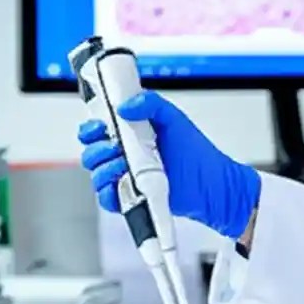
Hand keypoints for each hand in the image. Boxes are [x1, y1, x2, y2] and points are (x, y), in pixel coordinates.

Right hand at [78, 91, 260, 238]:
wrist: (212, 184)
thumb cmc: (196, 154)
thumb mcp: (173, 119)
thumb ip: (150, 103)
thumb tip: (125, 106)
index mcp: (130, 134)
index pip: (97, 129)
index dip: (91, 128)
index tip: (98, 126)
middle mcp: (124, 156)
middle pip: (92, 153)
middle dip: (97, 149)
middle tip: (113, 147)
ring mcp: (126, 178)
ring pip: (97, 175)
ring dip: (104, 169)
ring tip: (123, 165)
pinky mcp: (130, 199)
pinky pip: (107, 199)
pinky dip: (109, 194)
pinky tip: (123, 185)